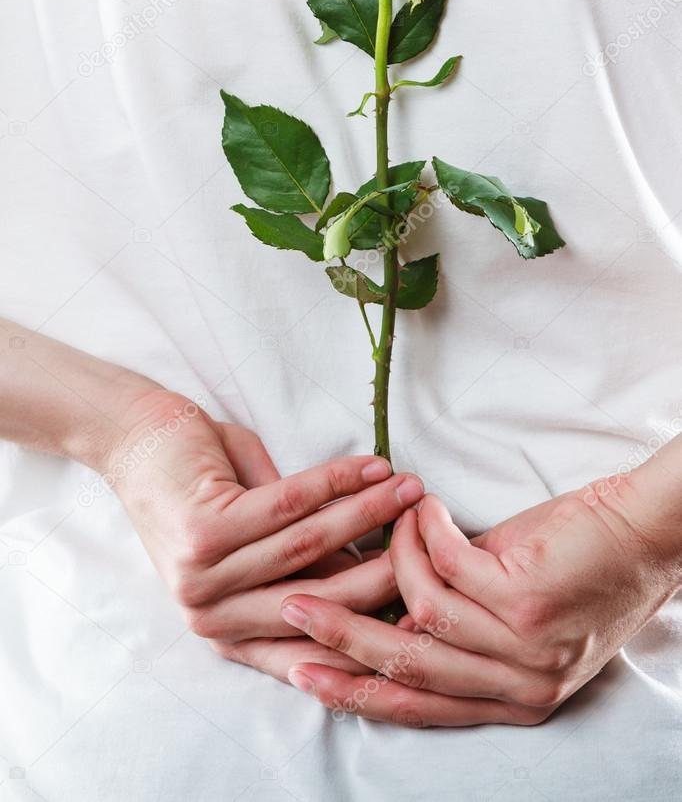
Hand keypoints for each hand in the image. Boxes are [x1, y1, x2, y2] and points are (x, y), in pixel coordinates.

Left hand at [109, 388, 422, 667]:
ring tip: (410, 488)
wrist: (132, 439)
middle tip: (431, 535)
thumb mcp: (254, 539)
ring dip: (369, 513)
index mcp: (225, 628)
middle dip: (386, 566)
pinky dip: (338, 483)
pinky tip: (372, 466)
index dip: (372, 619)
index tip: (425, 598)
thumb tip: (372, 570)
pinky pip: (290, 506)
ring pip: (311, 547)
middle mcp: (211, 616)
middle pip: (322, 599)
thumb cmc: (198, 486)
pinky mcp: (204, 533)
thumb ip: (302, 562)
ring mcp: (204, 578)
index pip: (314, 639)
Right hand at [278, 480, 680, 725]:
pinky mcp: (525, 598)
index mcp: (514, 698)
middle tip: (292, 608)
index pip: (418, 706)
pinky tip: (425, 509)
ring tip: (382, 525)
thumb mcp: (509, 614)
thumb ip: (453, 626)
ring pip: (420, 612)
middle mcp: (520, 685)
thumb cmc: (576, 563)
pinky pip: (446, 563)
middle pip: (407, 669)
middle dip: (341, 639)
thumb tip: (389, 619)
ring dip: (388, 562)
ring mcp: (524, 645)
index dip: (355, 690)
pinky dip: (424, 532)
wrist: (643, 531)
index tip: (303, 670)